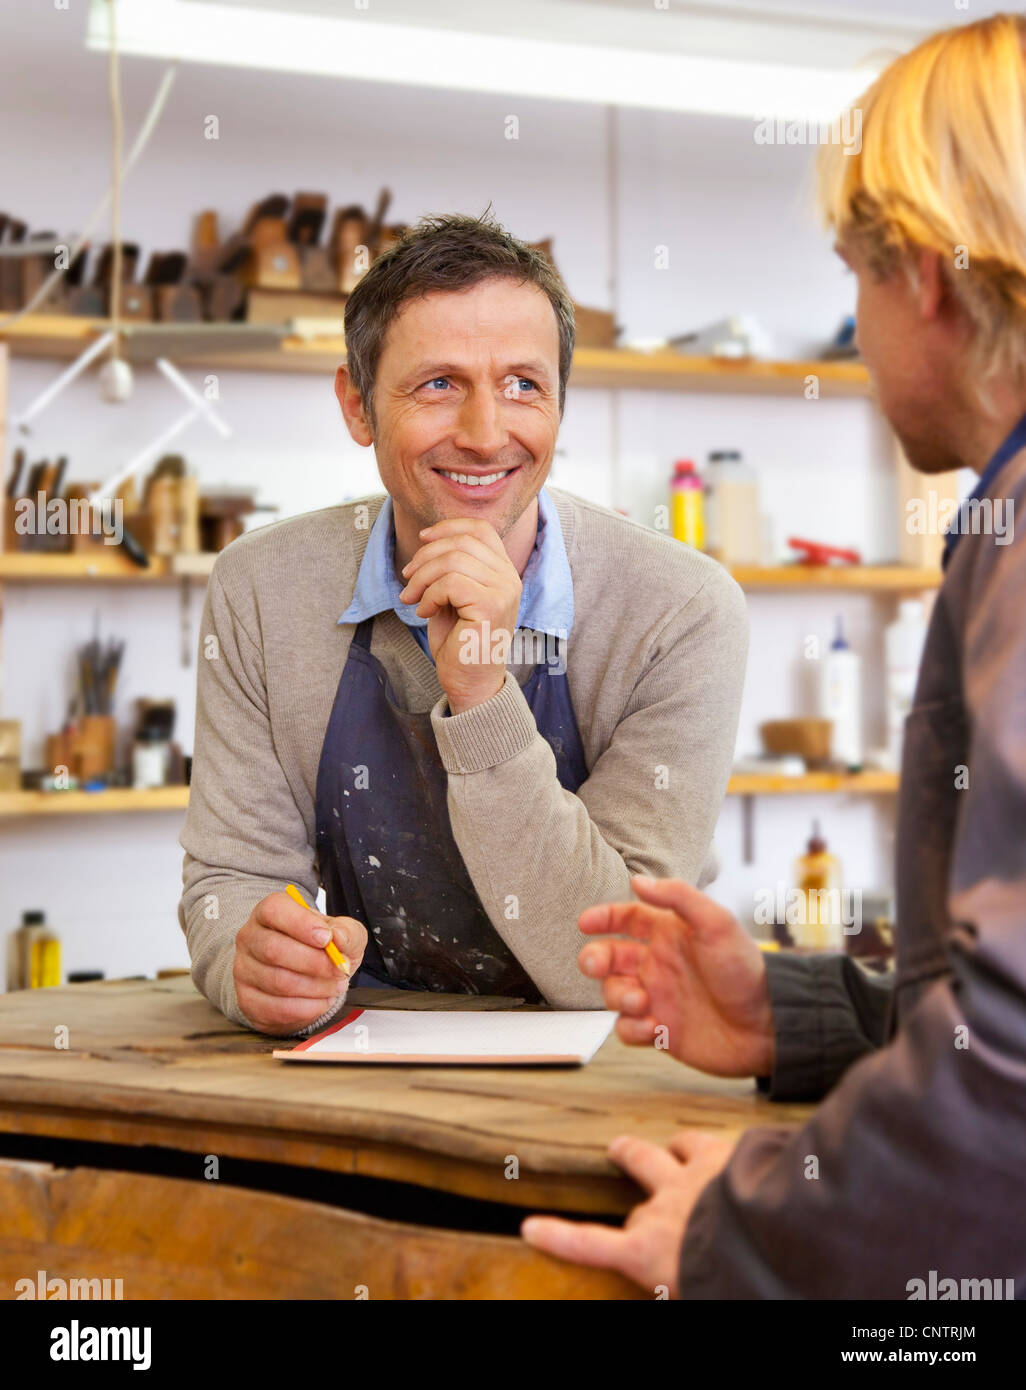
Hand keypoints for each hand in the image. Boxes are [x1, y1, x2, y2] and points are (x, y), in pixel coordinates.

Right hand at [233, 891, 366, 1034]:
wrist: (304, 976)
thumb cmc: (319, 947)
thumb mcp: (341, 932)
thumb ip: (346, 931)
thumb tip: (339, 938)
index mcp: (269, 912)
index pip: (274, 910)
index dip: (301, 924)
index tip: (327, 938)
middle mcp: (249, 938)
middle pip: (273, 950)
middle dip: (314, 963)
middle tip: (340, 970)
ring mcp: (243, 970)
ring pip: (278, 982)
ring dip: (315, 988)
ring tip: (335, 986)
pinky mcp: (247, 1000)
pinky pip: (278, 1008)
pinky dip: (308, 1008)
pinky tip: (321, 1001)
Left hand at [398, 517, 520, 713]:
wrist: (470, 682)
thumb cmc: (459, 641)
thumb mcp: (453, 597)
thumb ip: (450, 569)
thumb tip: (427, 542)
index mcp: (503, 571)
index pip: (481, 530)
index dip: (448, 528)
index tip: (422, 539)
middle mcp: (509, 578)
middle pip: (462, 542)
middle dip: (426, 556)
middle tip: (407, 578)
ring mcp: (503, 591)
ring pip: (453, 561)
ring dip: (422, 578)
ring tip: (412, 598)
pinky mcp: (491, 607)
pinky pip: (450, 584)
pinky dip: (429, 596)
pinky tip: (424, 613)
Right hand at [521, 1130, 735, 1296]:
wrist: (765, 1237)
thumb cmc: (730, 1280)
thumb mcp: (685, 1291)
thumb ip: (669, 1278)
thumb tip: (667, 1279)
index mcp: (648, 1252)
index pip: (590, 1244)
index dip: (557, 1236)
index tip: (531, 1227)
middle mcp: (659, 1210)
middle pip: (635, 1210)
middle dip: (630, 1209)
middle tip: (610, 1175)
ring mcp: (686, 1178)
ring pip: (659, 1157)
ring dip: (652, 1151)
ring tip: (644, 1144)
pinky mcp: (717, 1156)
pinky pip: (699, 1141)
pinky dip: (700, 1142)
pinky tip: (712, 1143)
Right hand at [578, 875, 774, 1077]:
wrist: (769, 1026)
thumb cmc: (747, 972)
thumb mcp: (717, 924)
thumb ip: (679, 898)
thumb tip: (638, 881)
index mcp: (670, 935)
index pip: (627, 919)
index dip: (603, 917)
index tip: (585, 923)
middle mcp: (659, 965)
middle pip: (609, 957)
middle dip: (595, 959)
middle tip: (596, 965)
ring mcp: (658, 998)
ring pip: (613, 993)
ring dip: (617, 996)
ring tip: (642, 1001)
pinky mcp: (661, 1031)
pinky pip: (627, 1029)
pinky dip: (632, 1028)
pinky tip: (654, 1027)